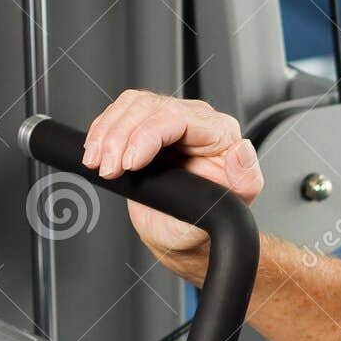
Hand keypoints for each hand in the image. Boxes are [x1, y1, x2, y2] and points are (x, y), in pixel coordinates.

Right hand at [82, 91, 262, 265]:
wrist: (183, 234)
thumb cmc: (206, 222)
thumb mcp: (230, 209)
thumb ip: (246, 179)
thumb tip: (243, 149)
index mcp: (220, 134)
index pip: (178, 119)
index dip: (148, 136)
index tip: (131, 162)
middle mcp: (196, 121)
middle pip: (149, 107)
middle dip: (120, 136)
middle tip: (108, 167)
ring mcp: (169, 121)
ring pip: (131, 106)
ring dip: (106, 132)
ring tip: (97, 162)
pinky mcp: (145, 127)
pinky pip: (119, 113)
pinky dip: (101, 131)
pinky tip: (94, 151)